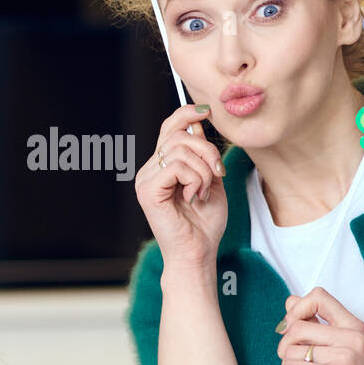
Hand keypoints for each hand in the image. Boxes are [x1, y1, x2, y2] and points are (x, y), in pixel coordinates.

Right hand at [133, 103, 227, 269]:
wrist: (198, 253)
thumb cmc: (205, 223)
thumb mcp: (210, 180)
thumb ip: (203, 154)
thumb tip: (198, 124)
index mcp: (162, 167)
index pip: (169, 128)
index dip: (186, 114)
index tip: (207, 111)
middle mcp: (149, 170)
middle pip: (179, 135)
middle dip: (207, 151)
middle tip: (217, 174)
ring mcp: (146, 180)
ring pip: (180, 150)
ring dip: (204, 170)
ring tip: (203, 192)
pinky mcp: (148, 191)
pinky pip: (176, 166)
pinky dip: (195, 179)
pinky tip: (194, 197)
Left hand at [275, 286, 363, 364]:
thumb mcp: (345, 350)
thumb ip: (319, 326)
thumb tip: (290, 302)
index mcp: (354, 327)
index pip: (318, 296)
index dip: (297, 309)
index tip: (296, 331)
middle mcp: (351, 338)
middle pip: (295, 325)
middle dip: (285, 345)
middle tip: (295, 362)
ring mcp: (342, 357)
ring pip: (290, 348)